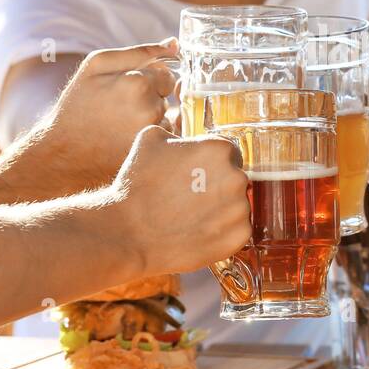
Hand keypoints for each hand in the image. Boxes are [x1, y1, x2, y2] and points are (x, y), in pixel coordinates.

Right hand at [41, 41, 178, 180]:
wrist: (64, 152)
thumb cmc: (78, 104)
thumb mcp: (97, 65)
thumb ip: (140, 52)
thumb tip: (174, 44)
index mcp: (138, 84)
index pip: (166, 73)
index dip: (147, 78)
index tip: (125, 88)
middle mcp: (150, 110)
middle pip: (168, 95)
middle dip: (151, 96)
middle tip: (120, 107)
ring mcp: (153, 135)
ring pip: (167, 115)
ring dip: (152, 116)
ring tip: (121, 123)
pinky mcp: (153, 152)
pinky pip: (165, 135)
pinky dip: (151, 134)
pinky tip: (128, 137)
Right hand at [108, 125, 252, 274]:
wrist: (128, 233)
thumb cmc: (136, 185)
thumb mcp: (149, 140)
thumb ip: (176, 132)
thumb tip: (182, 138)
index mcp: (220, 149)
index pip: (230, 154)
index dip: (212, 166)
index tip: (197, 178)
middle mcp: (237, 177)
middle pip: (236, 180)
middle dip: (218, 188)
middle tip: (191, 200)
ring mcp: (240, 209)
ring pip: (237, 206)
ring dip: (221, 211)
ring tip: (191, 218)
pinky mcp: (239, 236)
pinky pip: (238, 231)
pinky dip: (222, 234)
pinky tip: (198, 234)